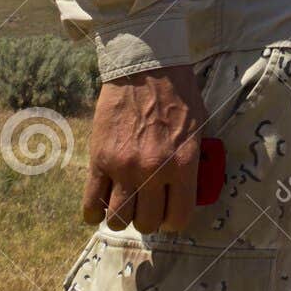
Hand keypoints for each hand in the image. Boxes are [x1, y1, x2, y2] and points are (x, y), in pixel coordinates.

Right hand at [83, 65, 206, 233]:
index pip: (178, 218)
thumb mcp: (199, 127)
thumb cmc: (177, 94)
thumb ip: (192, 161)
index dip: (173, 220)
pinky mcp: (99, 160)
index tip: (168, 213)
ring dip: (121, 216)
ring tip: (124, 204)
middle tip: (146, 205)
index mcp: (183, 164)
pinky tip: (98, 207)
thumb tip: (187, 189)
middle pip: (146, 223)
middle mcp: (153, 172)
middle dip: (147, 218)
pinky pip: (91, 203)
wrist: (144, 67)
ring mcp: (124, 168)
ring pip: (118, 220)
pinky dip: (93, 212)